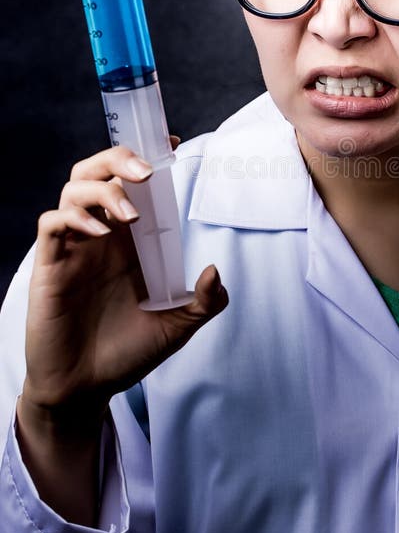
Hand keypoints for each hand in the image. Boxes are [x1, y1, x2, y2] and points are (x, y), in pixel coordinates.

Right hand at [22, 142, 227, 425]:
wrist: (87, 388)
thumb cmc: (127, 352)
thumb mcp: (176, 327)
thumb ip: (203, 302)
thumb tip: (214, 271)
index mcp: (131, 239)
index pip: (132, 183)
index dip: (147, 157)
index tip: (172, 145)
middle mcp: (101, 234)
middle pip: (98, 171)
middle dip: (119, 158)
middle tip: (145, 172)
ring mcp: (74, 248)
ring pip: (73, 188)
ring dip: (102, 189)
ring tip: (129, 214)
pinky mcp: (50, 266)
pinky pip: (51, 224)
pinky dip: (73, 218)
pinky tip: (100, 233)